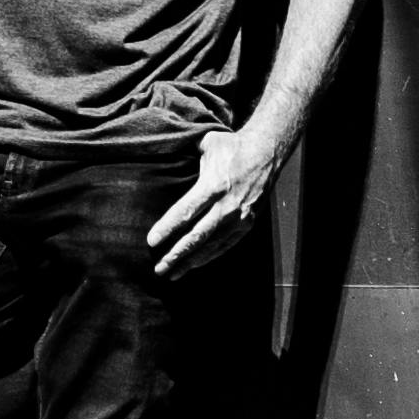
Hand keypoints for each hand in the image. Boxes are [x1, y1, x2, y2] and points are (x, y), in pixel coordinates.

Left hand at [147, 128, 278, 275]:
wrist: (267, 153)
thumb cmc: (231, 147)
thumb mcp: (206, 143)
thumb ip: (183, 151)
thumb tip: (157, 148)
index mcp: (214, 184)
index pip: (186, 211)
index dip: (168, 228)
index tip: (151, 242)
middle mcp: (227, 205)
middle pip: (197, 236)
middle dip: (176, 254)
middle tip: (158, 269)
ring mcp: (239, 217)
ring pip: (211, 245)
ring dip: (190, 262)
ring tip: (171, 274)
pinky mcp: (247, 224)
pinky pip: (225, 245)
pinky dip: (208, 257)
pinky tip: (193, 265)